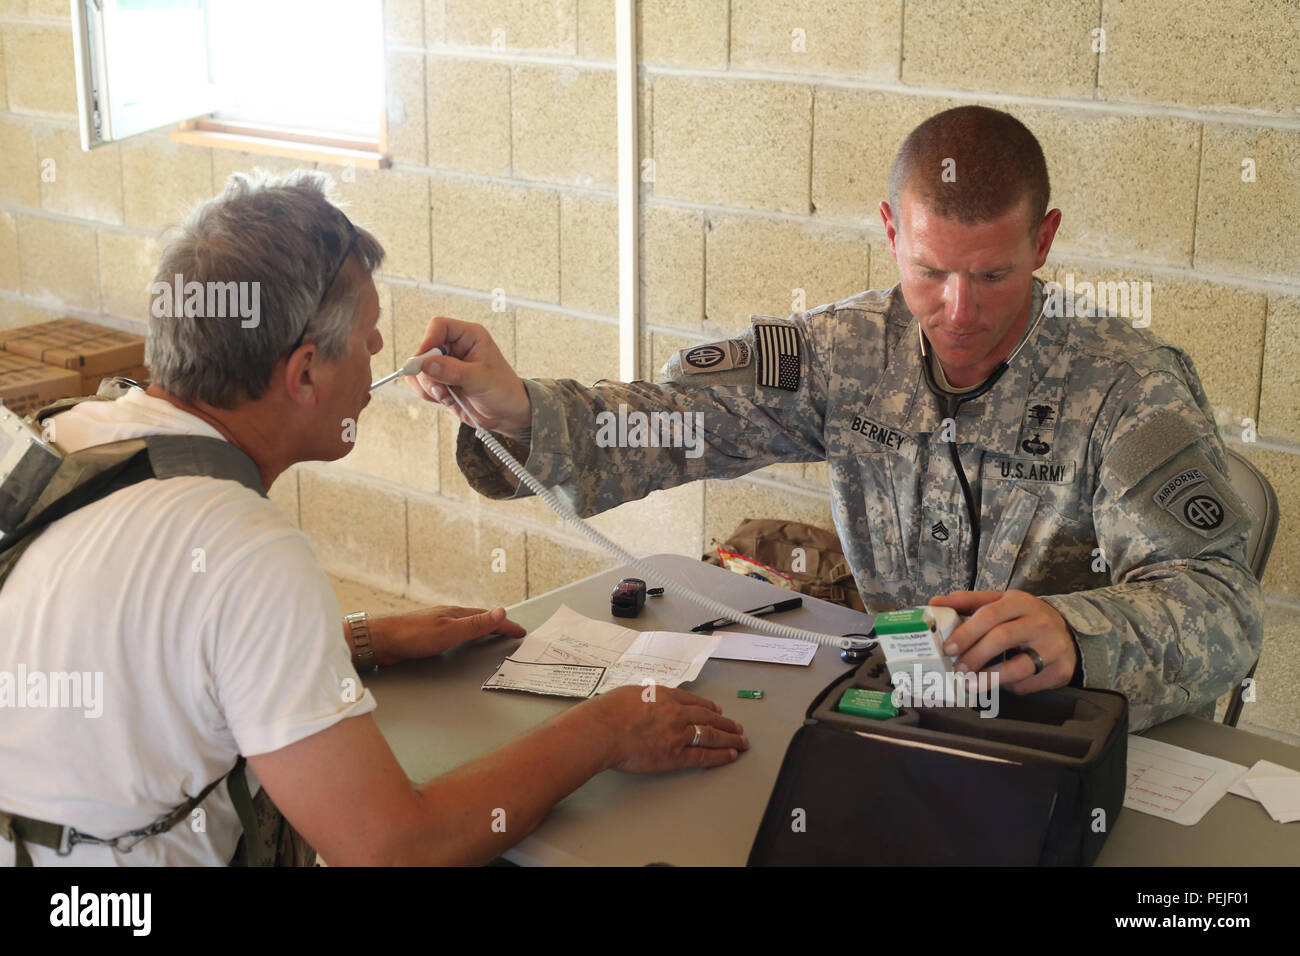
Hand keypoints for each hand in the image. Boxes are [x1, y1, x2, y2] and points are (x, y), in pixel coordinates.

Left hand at [367, 606, 525, 665]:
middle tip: (511, 631)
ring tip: (493, 634)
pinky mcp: (427, 635)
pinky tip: (461, 640)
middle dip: (497, 624)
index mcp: (456, 613)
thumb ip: (476, 624)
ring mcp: (437, 624)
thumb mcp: (449, 631)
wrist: (380, 640)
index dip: (506, 624)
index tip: (520, 631)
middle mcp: (448, 616)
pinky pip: (455, 633)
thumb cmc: (412, 635)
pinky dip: (467, 636)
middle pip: (479, 618)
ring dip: (482, 628)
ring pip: (466, 625)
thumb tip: (502, 611)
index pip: (489, 617)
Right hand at [403, 315, 531, 436]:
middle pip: (424, 350)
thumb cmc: (504, 390)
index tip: (424, 362)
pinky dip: (427, 394)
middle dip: (427, 372)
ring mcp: (445, 366)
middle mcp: (455, 348)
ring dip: (428, 386)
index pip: (439, 326)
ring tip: (447, 395)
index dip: (428, 341)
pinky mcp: (440, 382)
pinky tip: (446, 399)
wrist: (507, 413)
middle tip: (440, 387)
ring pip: (419, 370)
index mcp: (469, 336)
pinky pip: (420, 384)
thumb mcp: (482, 380)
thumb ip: (455, 371)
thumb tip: (428, 364)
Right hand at [580, 686, 749, 772]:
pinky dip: (719, 755)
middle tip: (737, 726)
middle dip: (726, 722)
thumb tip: (642, 700)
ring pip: (712, 734)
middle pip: (708, 717)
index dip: (708, 707)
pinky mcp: (675, 755)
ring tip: (741, 741)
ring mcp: (678, 733)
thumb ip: (642, 697)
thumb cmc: (607, 713)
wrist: (602, 730)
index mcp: (664, 695)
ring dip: (730, 738)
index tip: (717, 710)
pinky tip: (730, 754)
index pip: (693, 701)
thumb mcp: (628, 693)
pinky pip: (703, 755)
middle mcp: (676, 712)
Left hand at [929, 589, 1076, 693]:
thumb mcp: (1001, 602)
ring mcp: (1053, 648)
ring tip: (970, 684)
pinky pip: (1028, 684)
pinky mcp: (1060, 671)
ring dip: (988, 679)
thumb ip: (968, 602)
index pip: (989, 615)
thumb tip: (934, 603)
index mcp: (1020, 602)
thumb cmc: (1024, 617)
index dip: (966, 633)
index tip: (949, 648)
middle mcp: (1040, 623)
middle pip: (1001, 639)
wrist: (1068, 632)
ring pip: (1017, 668)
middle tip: (957, 669)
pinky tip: (999, 684)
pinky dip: (1009, 686)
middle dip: (975, 656)